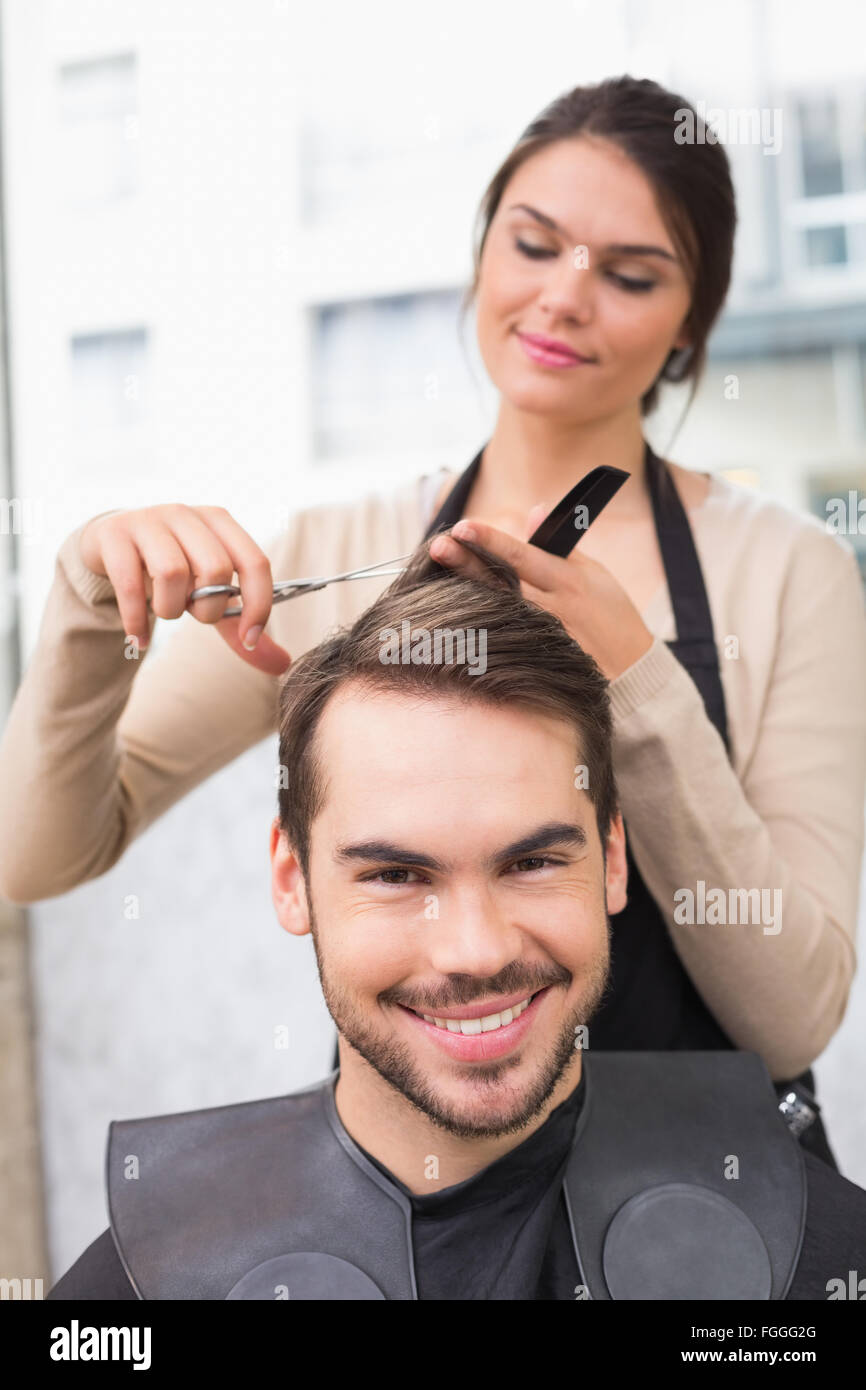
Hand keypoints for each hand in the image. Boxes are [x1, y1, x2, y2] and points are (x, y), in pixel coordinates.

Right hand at [79, 505, 290, 675]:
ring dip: (171, 609)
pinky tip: (138, 638)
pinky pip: (130, 584)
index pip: (256, 562)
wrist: (111, 545)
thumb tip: (282, 665)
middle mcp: (187, 514)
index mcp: (220, 522)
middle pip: (215, 568)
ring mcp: (148, 520)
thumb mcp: (208, 595)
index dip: (259, 605)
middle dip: (208, 607)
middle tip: (193, 614)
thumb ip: (240, 627)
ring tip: (164, 613)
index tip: (249, 637)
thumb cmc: (173, 571)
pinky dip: (136, 620)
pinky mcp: (114, 534)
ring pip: (172, 572)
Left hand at [429, 513, 653, 680]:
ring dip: (463, 593)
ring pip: (495, 612)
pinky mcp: (534, 662)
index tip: (464, 526)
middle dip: (467, 563)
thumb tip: (534, 511)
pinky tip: (450, 614)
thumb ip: (559, 545)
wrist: (633, 671)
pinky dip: (476, 625)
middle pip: (501, 583)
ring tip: (435, 573)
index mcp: (568, 581)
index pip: (523, 556)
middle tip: (438, 545)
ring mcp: (540, 639)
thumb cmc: (613, 614)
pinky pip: (500, 640)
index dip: (492, 541)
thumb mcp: (595, 573)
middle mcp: (552, 610)